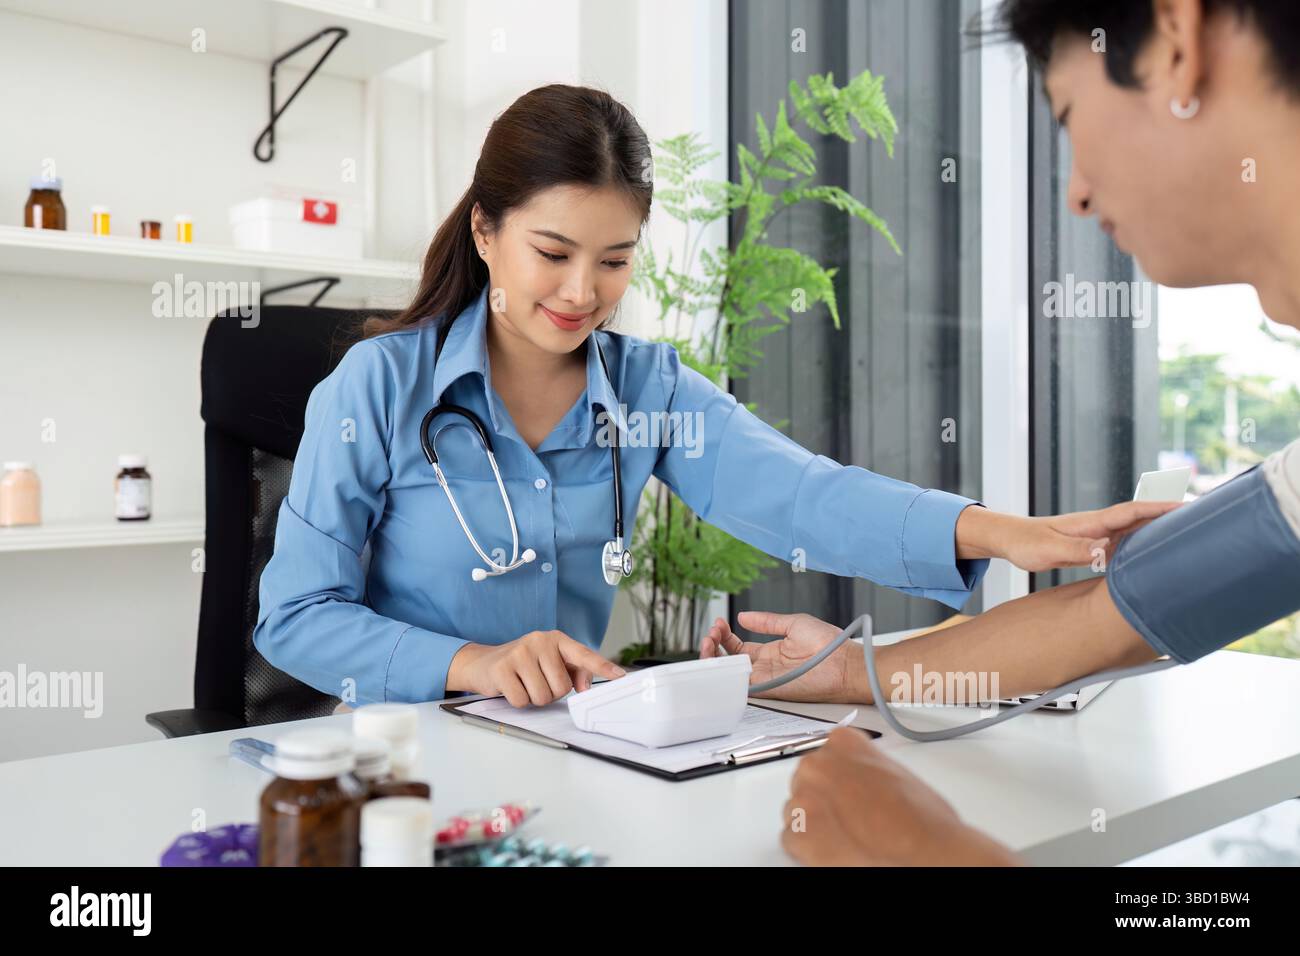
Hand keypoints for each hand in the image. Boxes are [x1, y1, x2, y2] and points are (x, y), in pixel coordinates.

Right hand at [449, 631, 625, 706]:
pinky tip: (511, 687)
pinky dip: (518, 701)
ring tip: (524, 684)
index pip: (583, 654)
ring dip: (534, 699)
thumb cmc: (523, 664)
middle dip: (551, 693)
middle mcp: (540, 641)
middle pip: (562, 687)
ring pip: (543, 696)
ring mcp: (520, 653)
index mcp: (556, 639)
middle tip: (537, 682)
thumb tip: (585, 688)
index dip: (602, 667)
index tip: (620, 676)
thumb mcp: (549, 662)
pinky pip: (523, 700)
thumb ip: (573, 672)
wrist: (483, 663)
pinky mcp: (503, 668)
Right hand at [700, 611, 861, 703]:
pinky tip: (716, 663)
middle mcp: (765, 667)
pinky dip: (725, 678)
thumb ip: (767, 621)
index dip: (724, 636)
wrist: (845, 663)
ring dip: (714, 660)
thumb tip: (743, 616)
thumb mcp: (793, 623)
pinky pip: (741, 688)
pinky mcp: (768, 690)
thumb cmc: (829, 644)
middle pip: (728, 660)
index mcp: (770, 651)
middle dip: (714, 646)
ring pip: (730, 675)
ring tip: (707, 643)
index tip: (719, 623)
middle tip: (710, 634)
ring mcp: (765, 679)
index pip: (737, 646)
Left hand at [782, 727, 1021, 865]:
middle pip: (807, 782)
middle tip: (849, 818)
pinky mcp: (797, 834)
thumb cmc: (920, 819)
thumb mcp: (895, 772)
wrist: (922, 852)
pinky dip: (809, 849)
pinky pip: (792, 840)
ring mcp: (804, 799)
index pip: (826, 755)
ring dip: (815, 824)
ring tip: (848, 838)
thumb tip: (859, 783)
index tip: (847, 790)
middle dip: (823, 799)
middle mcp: (817, 766)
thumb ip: (865, 769)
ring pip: (797, 812)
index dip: (838, 778)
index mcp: (843, 743)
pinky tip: (837, 852)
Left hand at [957, 500, 1180, 572]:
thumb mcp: (1050, 550)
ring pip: (1137, 532)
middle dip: (1172, 518)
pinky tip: (1156, 559)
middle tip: (1205, 521)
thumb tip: (1106, 552)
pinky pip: (1125, 546)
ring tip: (1191, 539)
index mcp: (1093, 523)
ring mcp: (1098, 535)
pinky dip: (1143, 549)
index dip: (1162, 509)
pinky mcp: (1094, 547)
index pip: (1134, 512)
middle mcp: (1100, 526)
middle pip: (1143, 519)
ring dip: (1161, 534)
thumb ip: (1078, 551)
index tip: (1189, 507)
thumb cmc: (1027, 543)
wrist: (1010, 540)